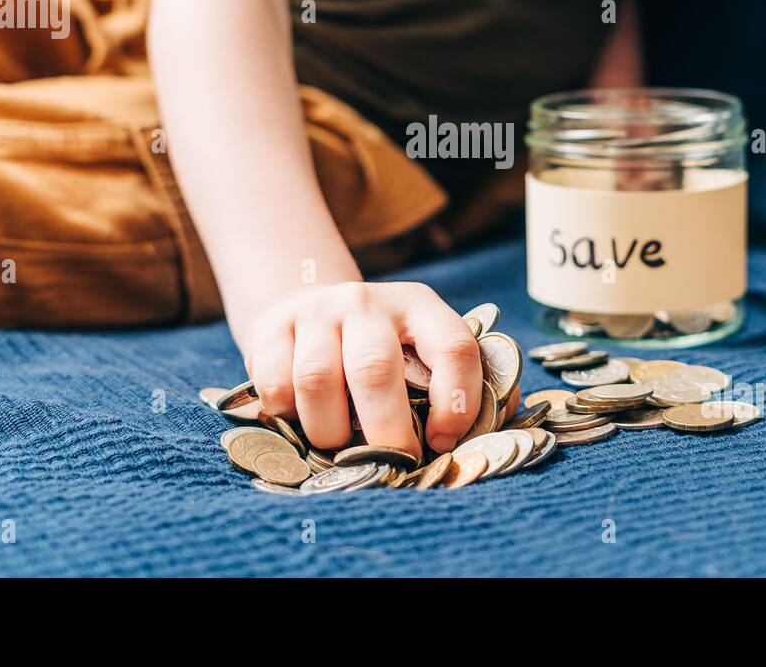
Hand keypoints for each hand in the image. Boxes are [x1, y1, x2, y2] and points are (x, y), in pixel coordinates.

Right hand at [239, 281, 488, 456]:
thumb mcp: (422, 350)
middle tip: (392, 464)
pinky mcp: (272, 326)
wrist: (309, 305)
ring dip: (329, 431)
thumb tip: (493, 435)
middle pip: (375, 370)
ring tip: (338, 446)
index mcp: (420, 306)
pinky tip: (301, 420)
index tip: (444, 441)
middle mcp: (368, 301)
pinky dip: (288, 416)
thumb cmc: (381, 348)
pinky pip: (275, 384)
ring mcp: (317, 311)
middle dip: (386, 432)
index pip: (453, 347)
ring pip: (317, 379)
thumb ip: (464, 386)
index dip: (457, 401)